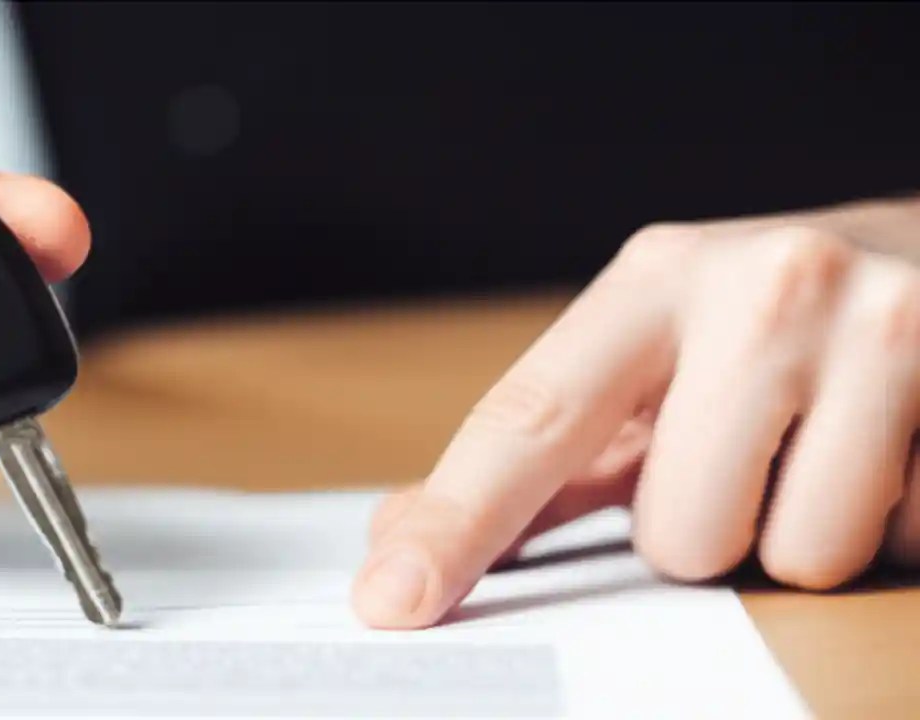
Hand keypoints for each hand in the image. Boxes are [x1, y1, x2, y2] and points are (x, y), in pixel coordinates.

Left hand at [352, 206, 919, 628]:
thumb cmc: (776, 327)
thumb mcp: (660, 358)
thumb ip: (548, 453)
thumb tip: (403, 531)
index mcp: (653, 279)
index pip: (530, 421)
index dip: (457, 522)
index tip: (392, 599)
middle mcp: (762, 284)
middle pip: (676, 533)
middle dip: (707, 527)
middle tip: (751, 455)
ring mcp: (879, 327)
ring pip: (792, 557)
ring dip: (799, 534)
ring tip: (826, 449)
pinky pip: (898, 543)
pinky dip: (889, 523)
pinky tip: (893, 449)